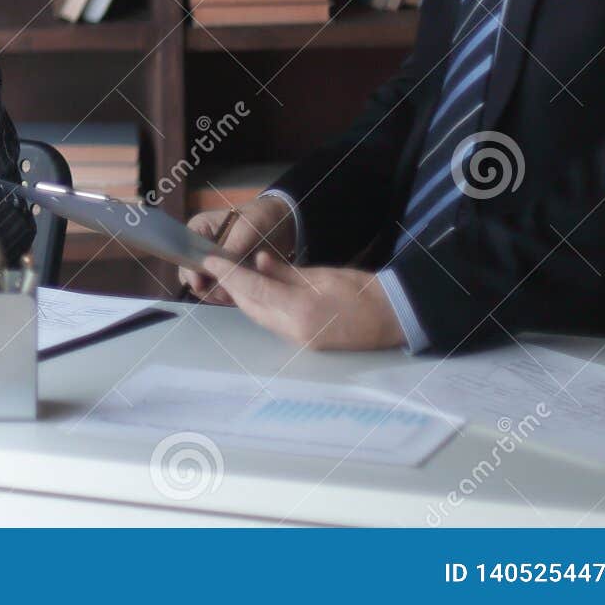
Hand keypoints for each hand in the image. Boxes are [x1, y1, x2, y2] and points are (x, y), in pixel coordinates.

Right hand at [178, 194, 294, 304]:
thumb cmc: (260, 217)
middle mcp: (201, 249)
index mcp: (199, 230)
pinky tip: (243, 295)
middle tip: (226, 292)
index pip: (183, 253)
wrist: (281, 224)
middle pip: (191, 275)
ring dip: (219, 294)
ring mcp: (213, 265)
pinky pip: (220, 292)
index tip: (201, 283)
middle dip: (206, 287)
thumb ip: (233, 246)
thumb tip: (221, 266)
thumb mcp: (248, 228)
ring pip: (205, 288)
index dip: (189, 270)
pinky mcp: (226, 276)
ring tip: (238, 294)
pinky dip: (229, 296)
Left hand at [200, 253, 405, 350]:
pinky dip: (264, 306)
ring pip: (260, 317)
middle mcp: (295, 330)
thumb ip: (286, 272)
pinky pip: (274, 324)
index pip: (253, 290)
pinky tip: (262, 290)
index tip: (210, 260)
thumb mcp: (322, 274)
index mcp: (300, 310)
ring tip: (236, 276)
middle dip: (233, 287)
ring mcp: (299, 341)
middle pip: (251, 307)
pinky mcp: (305, 345)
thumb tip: (259, 263)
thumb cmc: (362, 291)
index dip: (229, 273)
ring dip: (246, 298)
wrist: (393, 317)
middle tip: (220, 265)